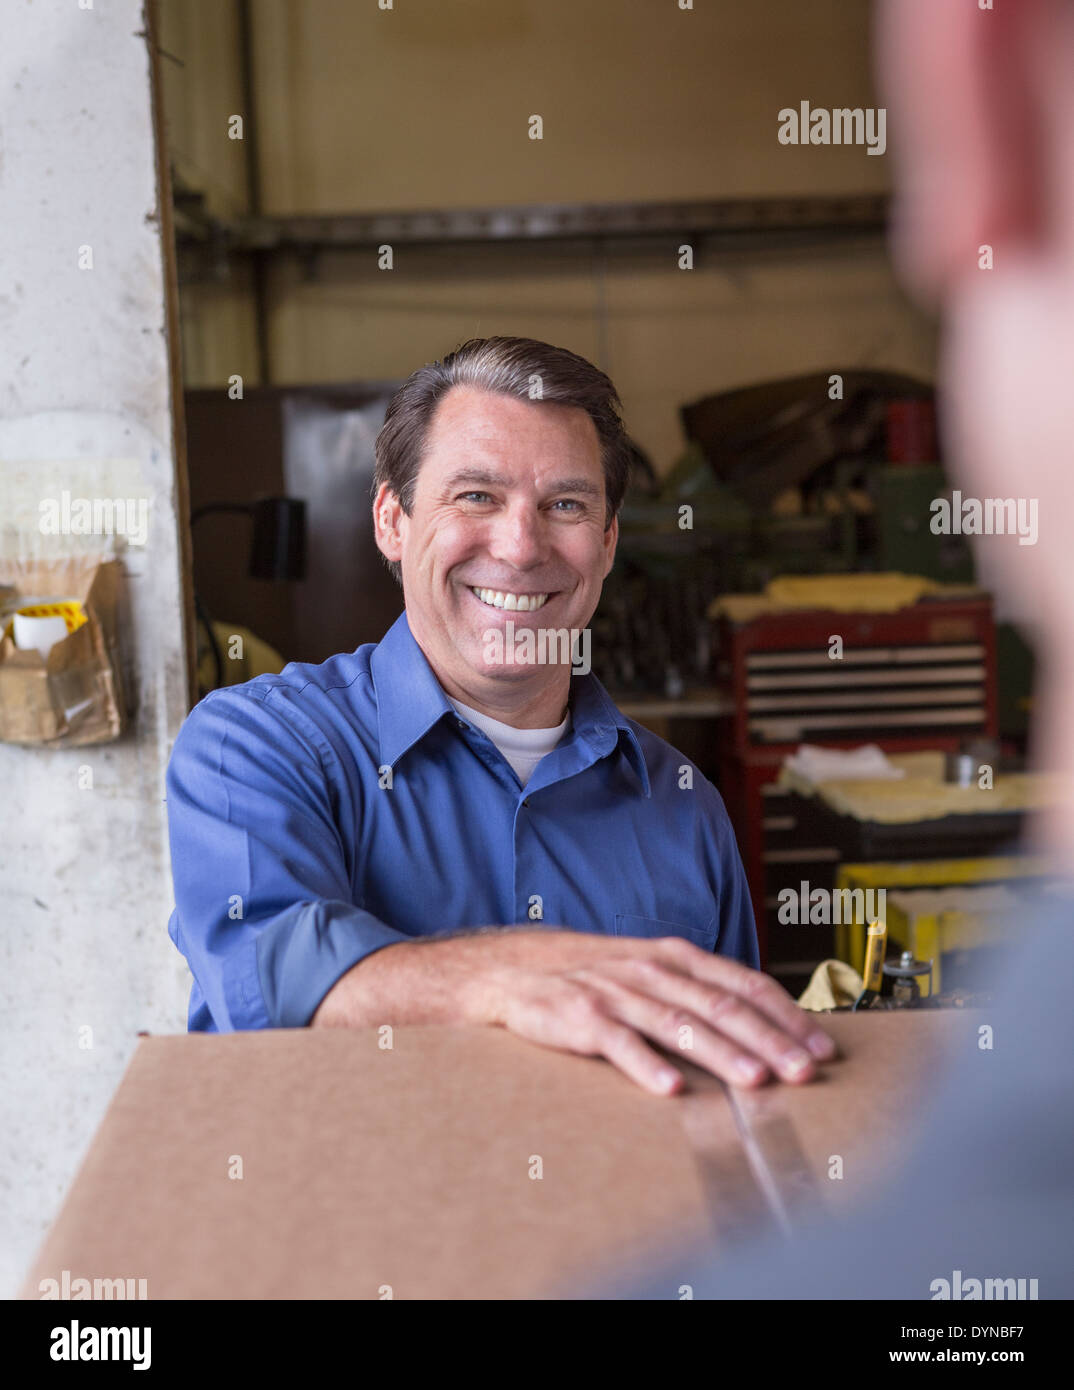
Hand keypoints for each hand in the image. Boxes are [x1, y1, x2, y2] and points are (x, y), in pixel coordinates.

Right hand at [473, 934, 836, 1095]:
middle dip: (770, 1040)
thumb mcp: (651, 972)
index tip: (821, 1046)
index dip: (786, 1015)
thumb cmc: (595, 977)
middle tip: (805, 1071)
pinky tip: (671, 1088)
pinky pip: (620, 1043)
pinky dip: (647, 1065)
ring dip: (723, 1054)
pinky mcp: (583, 1017)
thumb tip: (761, 1028)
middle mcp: (654, 972)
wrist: (516, 969)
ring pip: (680, 1025)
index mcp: (676, 958)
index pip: (744, 984)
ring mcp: (619, 993)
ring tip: (756, 1081)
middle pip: (722, 1006)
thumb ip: (698, 993)